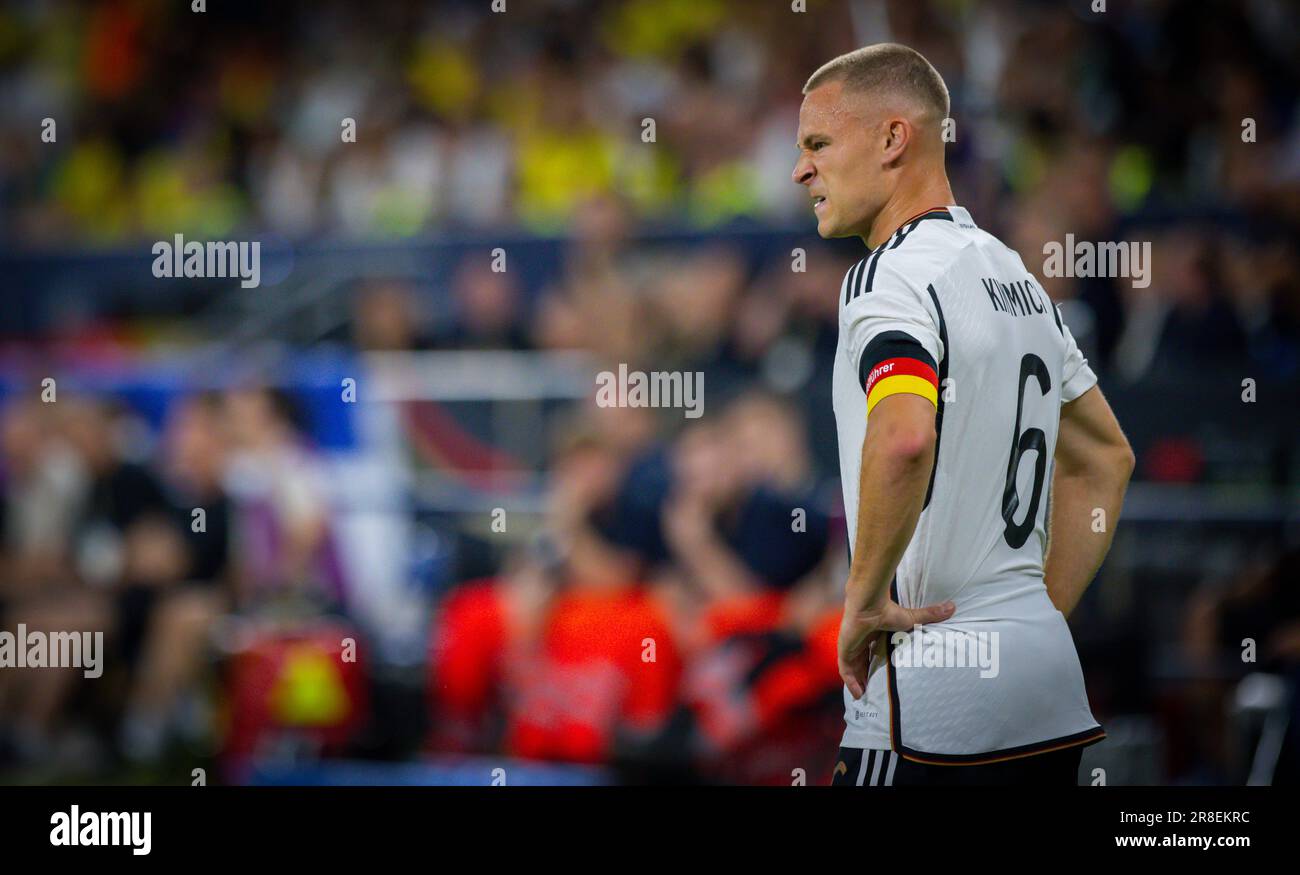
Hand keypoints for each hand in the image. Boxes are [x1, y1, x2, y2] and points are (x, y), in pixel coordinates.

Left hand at [838, 597, 955, 698]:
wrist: (869, 605)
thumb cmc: (888, 610)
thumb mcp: (911, 619)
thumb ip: (929, 616)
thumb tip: (953, 606)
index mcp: (873, 635)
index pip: (872, 653)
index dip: (876, 666)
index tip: (882, 679)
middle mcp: (860, 641)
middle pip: (862, 664)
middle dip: (866, 678)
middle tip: (875, 694)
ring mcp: (851, 646)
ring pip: (853, 670)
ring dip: (859, 683)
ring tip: (867, 699)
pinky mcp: (844, 651)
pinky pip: (846, 671)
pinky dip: (851, 683)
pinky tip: (858, 694)